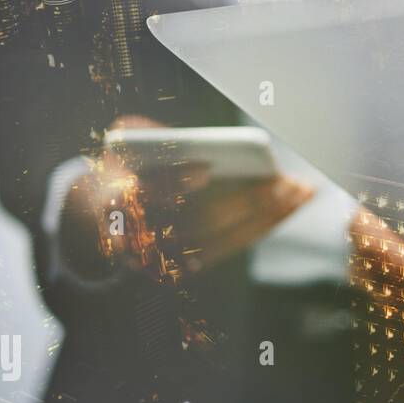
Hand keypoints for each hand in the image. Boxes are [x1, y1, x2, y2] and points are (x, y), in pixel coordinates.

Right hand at [60, 117, 313, 281]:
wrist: (103, 213)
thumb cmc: (125, 167)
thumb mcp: (124, 144)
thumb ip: (147, 137)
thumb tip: (186, 142)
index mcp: (114, 204)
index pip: (142, 196)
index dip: (172, 183)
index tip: (204, 169)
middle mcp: (138, 240)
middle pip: (196, 223)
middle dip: (243, 203)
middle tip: (281, 184)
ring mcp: (164, 258)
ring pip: (222, 240)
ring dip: (265, 217)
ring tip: (300, 192)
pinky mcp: (189, 265)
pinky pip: (233, 246)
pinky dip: (265, 225)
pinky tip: (292, 205)